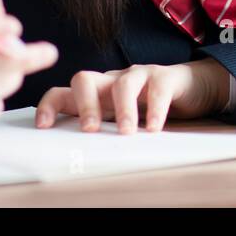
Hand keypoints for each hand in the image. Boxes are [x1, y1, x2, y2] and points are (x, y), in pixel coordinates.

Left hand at [35, 58, 230, 133]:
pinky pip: (157, 88)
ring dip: (123, 109)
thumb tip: (78, 160)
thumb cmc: (148, 106)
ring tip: (127, 133)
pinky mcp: (164, 77)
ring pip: (123, 84)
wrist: (192, 88)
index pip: (63, 92)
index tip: (43, 126)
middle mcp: (112, 80)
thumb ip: (102, 130)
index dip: (49, 105)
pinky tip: (155, 128)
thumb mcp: (119, 119)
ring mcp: (138, 75)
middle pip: (85, 79)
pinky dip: (155, 109)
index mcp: (96, 94)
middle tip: (90, 130)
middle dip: (84, 104)